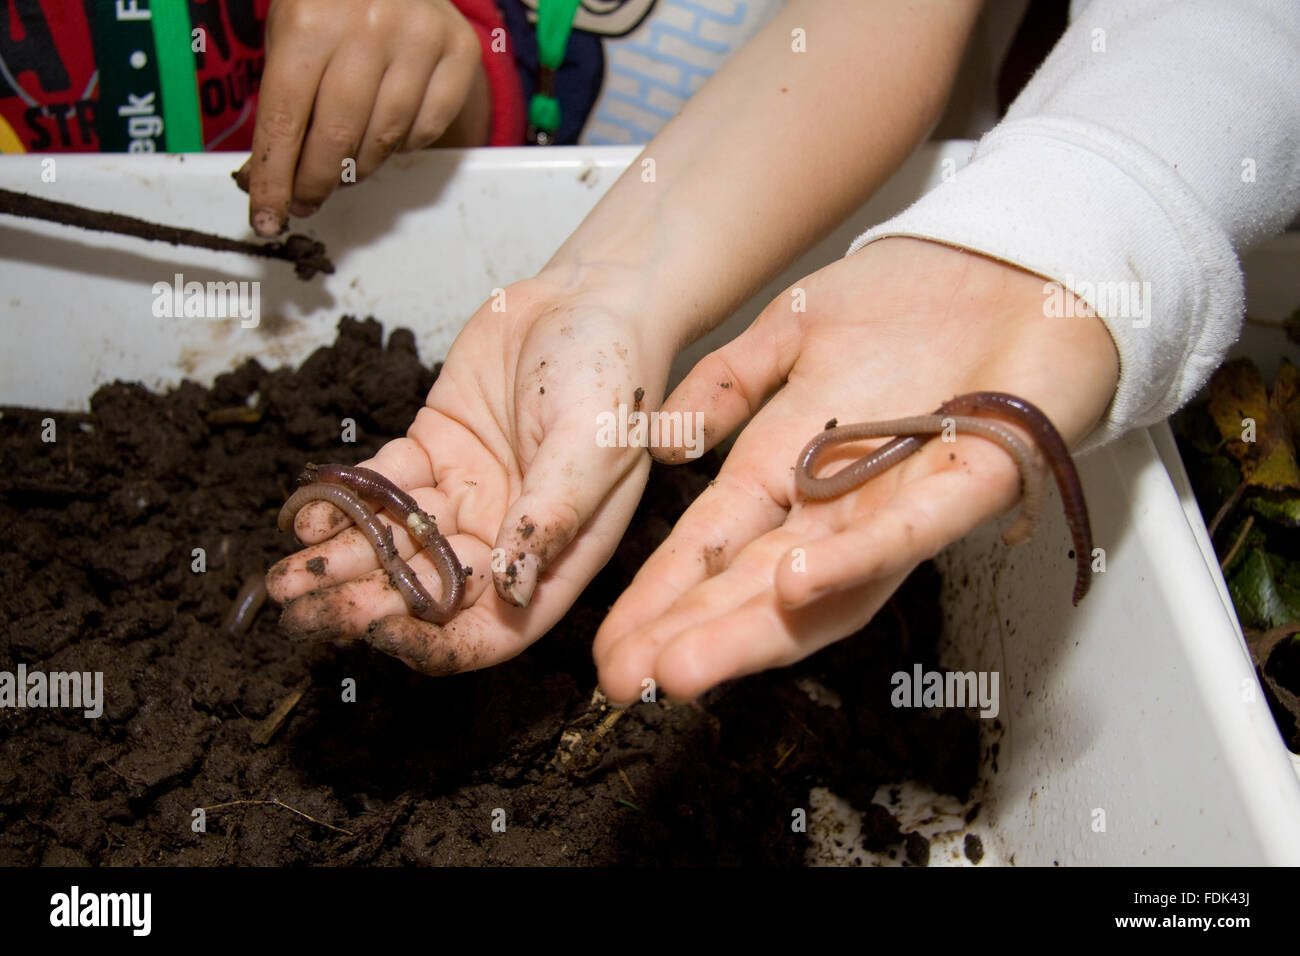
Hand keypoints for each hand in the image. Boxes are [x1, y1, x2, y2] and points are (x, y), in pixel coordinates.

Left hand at [237, 0, 488, 235]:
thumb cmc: (334, 5)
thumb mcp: (293, 32)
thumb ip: (285, 101)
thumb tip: (277, 181)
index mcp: (309, 17)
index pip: (285, 117)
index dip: (276, 177)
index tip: (268, 217)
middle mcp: (366, 24)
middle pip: (337, 136)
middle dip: (316, 182)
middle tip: (307, 201)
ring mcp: (418, 36)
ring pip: (385, 138)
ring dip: (360, 167)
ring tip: (346, 165)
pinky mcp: (459, 49)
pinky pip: (427, 127)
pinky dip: (403, 143)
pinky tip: (386, 133)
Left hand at [265, 271, 675, 673]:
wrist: (586, 297)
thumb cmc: (611, 372)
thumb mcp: (592, 445)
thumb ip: (552, 515)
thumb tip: (512, 588)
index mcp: (557, 554)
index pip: (495, 628)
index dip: (440, 644)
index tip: (383, 636)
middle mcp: (507, 535)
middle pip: (430, 591)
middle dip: (366, 605)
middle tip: (305, 612)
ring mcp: (466, 495)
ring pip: (396, 544)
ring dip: (340, 562)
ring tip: (285, 577)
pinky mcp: (433, 452)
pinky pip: (382, 488)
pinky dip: (344, 504)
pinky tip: (308, 514)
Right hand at [593, 237, 1119, 702]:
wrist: (1015, 259)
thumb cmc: (914, 297)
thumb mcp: (792, 329)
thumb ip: (727, 381)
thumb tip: (662, 442)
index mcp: (791, 465)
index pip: (715, 548)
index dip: (662, 598)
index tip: (609, 647)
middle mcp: (842, 503)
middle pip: (758, 587)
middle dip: (692, 635)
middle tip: (627, 680)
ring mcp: (905, 500)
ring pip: (827, 587)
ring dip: (755, 629)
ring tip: (686, 666)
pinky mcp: (975, 481)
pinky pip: (914, 531)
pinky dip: (856, 559)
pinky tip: (797, 583)